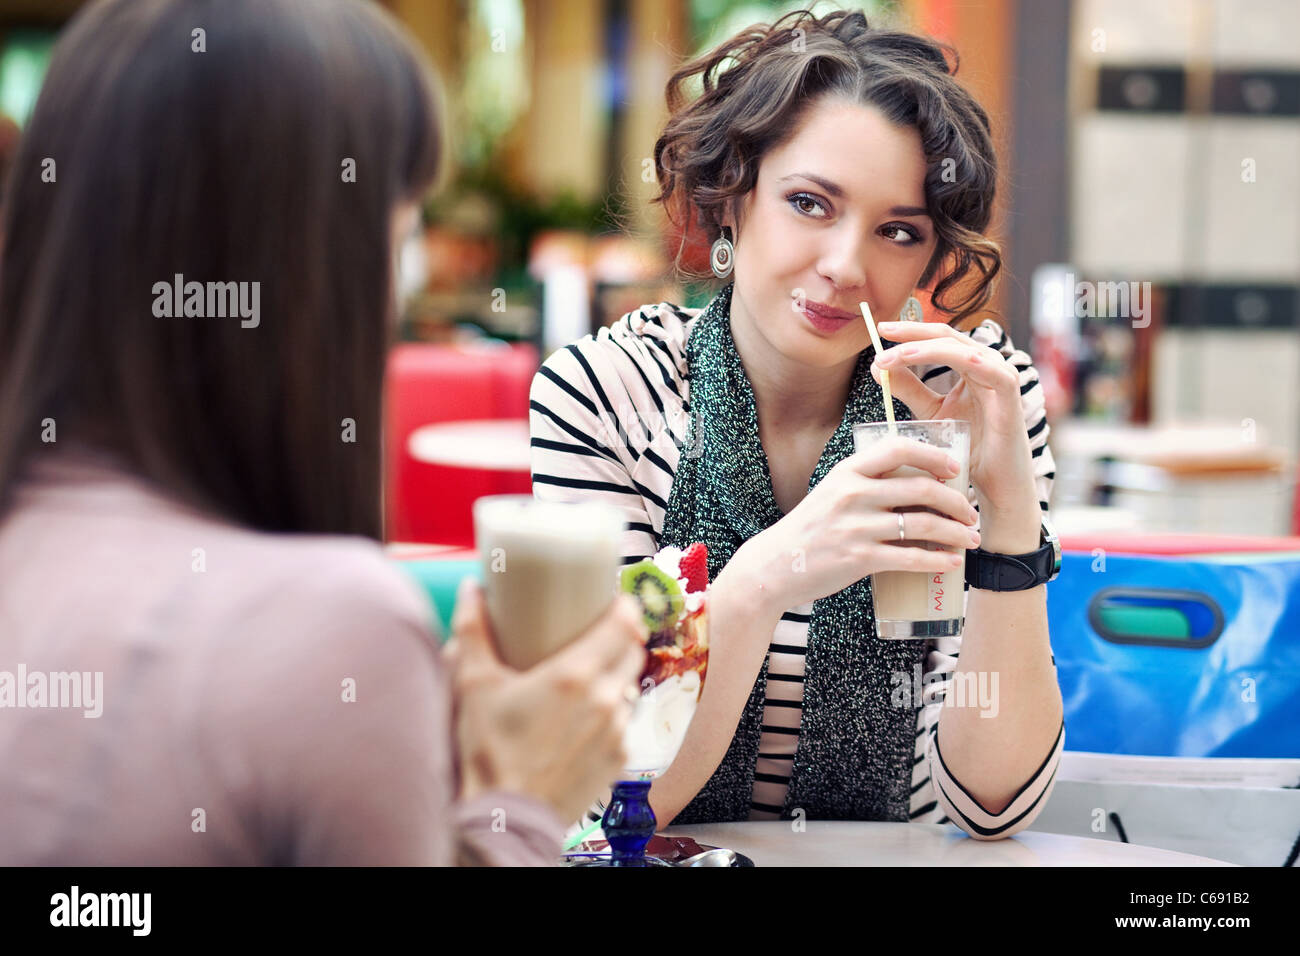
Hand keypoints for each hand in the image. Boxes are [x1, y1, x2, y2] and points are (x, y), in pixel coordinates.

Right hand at [445, 578, 647, 824]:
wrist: (506, 817)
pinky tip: (586, 718)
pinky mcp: (619, 758)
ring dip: (615, 677)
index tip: (613, 601)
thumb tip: (470, 590)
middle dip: (620, 639)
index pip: (625, 623)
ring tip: (589, 678)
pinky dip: (612, 714)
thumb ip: (471, 631)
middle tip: (596, 634)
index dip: (624, 607)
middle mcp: (605, 700)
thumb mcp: (473, 684)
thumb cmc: (489, 752)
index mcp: (575, 675)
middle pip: (632, 651)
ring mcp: (617, 731)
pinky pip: (626, 723)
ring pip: (630, 687)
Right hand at [731, 436, 980, 618]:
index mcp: (848, 471)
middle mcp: (853, 494)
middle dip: (957, 501)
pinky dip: (938, 561)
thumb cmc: (810, 528)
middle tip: (971, 512)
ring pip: (923, 524)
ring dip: (956, 533)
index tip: (954, 468)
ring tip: (971, 539)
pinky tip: (952, 562)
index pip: (898, 448)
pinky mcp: (860, 558)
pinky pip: (911, 558)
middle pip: (921, 488)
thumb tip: (917, 481)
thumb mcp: (832, 491)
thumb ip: (867, 482)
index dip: (933, 455)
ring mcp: (856, 527)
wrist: (775, 565)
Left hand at [872, 320, 1035, 511]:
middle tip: (882, 330)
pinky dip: (956, 358)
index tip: (880, 329)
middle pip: (948, 335)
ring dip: (922, 348)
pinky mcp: (1010, 392)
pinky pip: (986, 367)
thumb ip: (908, 388)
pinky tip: (925, 357)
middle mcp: (988, 364)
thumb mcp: (930, 412)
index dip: (911, 331)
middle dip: (912, 331)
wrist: (994, 485)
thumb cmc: (968, 449)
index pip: (940, 338)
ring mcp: (1002, 376)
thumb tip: (877, 365)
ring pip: (960, 348)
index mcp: (972, 365)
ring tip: (890, 356)